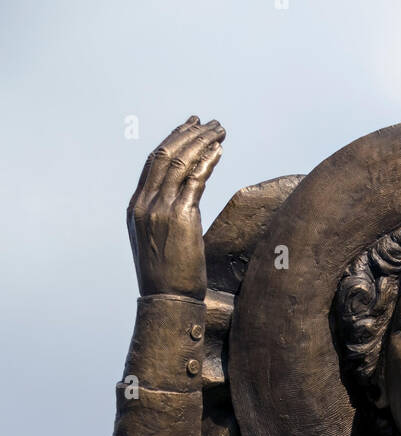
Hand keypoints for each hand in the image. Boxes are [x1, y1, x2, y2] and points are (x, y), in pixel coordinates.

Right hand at [127, 115, 224, 299]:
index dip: (173, 140)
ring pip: (180, 162)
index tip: (189, 127)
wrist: (166, 303)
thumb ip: (162, 220)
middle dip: (189, 134)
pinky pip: (195, 180)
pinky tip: (219, 151)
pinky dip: (207, 162)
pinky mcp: (181, 217)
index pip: (152, 163)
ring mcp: (161, 209)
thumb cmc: (166, 281)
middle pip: (165, 154)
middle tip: (210, 123)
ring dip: (202, 142)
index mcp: (135, 207)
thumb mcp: (157, 243)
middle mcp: (145, 203)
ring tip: (220, 131)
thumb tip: (179, 208)